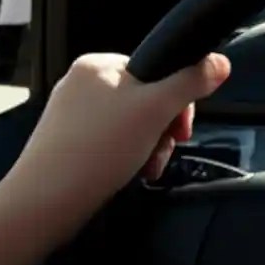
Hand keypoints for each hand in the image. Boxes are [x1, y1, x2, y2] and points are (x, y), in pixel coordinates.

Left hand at [9, 52, 230, 209]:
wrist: (44, 202)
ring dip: (148, 146)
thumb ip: (192, 82)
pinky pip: (110, 143)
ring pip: (131, 124)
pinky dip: (126, 157)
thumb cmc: (97, 149)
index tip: (182, 128)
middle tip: (162, 151)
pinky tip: (127, 174)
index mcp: (98, 64)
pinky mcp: (66, 143)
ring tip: (144, 168)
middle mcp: (81, 84)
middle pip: (146, 99)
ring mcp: (71, 115)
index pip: (156, 70)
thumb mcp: (157, 109)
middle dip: (162, 129)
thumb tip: (219, 63)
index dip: (178, 99)